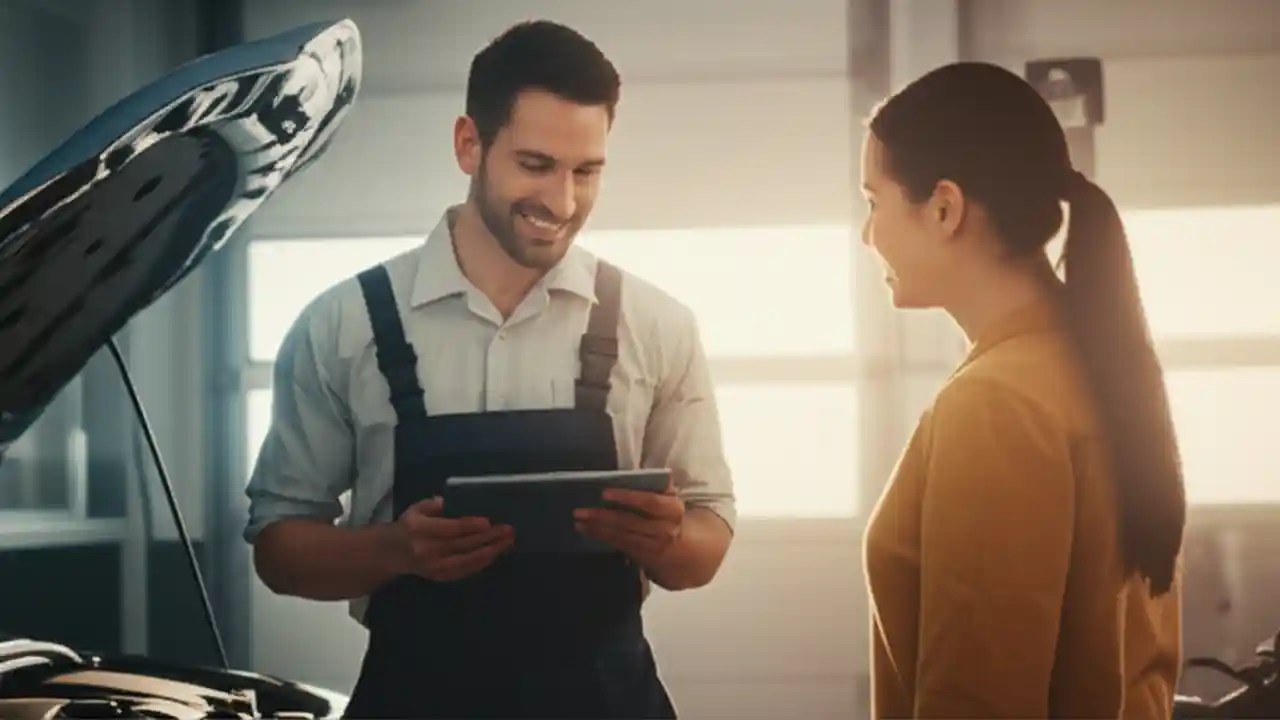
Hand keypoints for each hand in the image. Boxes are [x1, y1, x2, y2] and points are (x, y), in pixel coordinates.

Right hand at [394, 497, 513, 581]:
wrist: (390, 554)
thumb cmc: (408, 526)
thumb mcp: (416, 509)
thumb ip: (433, 504)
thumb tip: (452, 501)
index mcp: (420, 530)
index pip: (449, 529)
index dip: (469, 526)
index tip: (487, 522)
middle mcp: (427, 550)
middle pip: (462, 544)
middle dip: (487, 538)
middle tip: (508, 531)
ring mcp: (434, 566)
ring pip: (466, 560)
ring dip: (490, 552)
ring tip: (507, 543)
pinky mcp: (439, 577)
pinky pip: (464, 571)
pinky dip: (480, 563)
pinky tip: (494, 555)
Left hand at [573, 476, 684, 565]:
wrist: (690, 551)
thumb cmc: (674, 517)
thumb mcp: (673, 501)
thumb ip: (661, 488)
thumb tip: (652, 473)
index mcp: (673, 510)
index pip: (650, 502)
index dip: (627, 497)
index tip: (605, 493)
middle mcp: (664, 530)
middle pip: (630, 522)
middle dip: (602, 516)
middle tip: (580, 511)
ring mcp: (653, 546)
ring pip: (621, 536)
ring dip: (597, 529)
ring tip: (578, 520)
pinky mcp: (643, 557)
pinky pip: (619, 544)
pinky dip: (601, 537)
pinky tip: (587, 530)